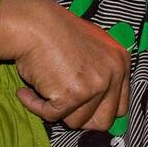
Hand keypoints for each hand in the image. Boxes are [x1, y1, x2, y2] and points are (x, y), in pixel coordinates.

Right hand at [0, 0, 129, 129]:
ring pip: (77, 122)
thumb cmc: (56, 31)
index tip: (81, 107)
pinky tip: (26, 92)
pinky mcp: (71, 95)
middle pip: (104, 121)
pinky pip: (52, 117)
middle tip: (62, 104)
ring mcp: (94, 86)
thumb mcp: (92, 46)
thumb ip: (101, 72)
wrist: (33, 24)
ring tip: (44, 89)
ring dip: (57, 110)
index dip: (99, 111)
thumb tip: (97, 105)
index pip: (120, 107)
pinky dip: (35, 106)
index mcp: (121, 63)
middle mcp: (113, 75)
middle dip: (81, 117)